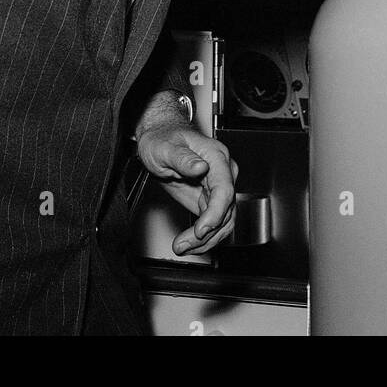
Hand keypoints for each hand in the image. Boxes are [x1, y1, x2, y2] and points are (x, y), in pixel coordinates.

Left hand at [136, 121, 238, 255]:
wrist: (161, 139)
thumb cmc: (163, 139)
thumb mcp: (166, 148)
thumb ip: (183, 158)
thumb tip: (201, 167)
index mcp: (217, 157)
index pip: (225, 190)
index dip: (215, 212)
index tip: (201, 229)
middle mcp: (223, 173)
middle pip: (226, 210)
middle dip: (206, 232)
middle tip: (182, 244)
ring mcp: (218, 187)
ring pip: (223, 221)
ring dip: (205, 240)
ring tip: (182, 247)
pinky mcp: (210, 198)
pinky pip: (214, 222)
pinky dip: (203, 237)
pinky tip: (188, 243)